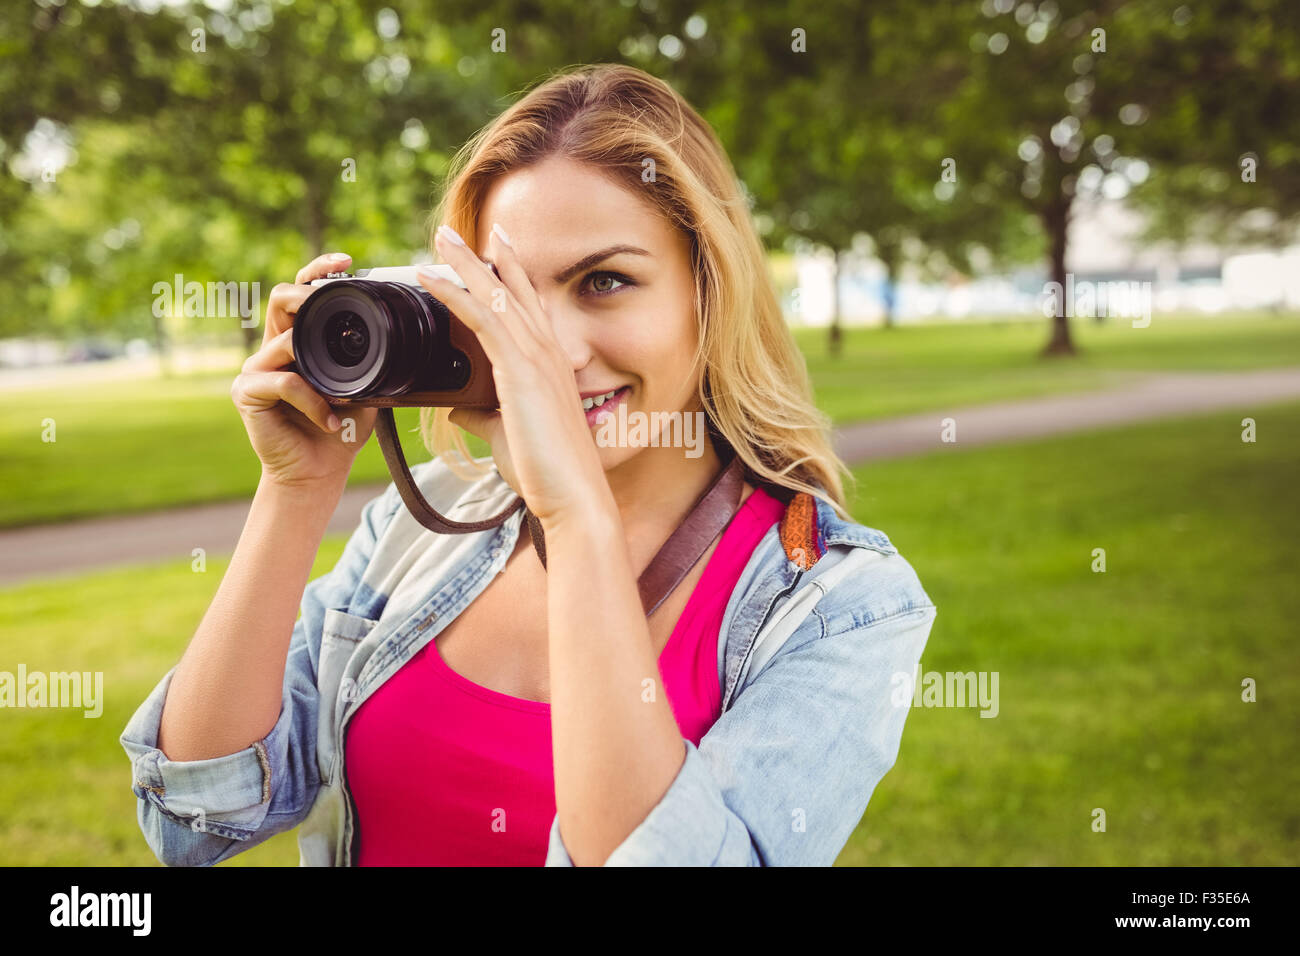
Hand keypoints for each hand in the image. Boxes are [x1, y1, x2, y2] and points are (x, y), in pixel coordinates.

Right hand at [230, 252, 378, 487]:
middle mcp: (274, 348)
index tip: (347, 262)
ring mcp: (256, 368)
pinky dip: (312, 401)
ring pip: (286, 341)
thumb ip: (370, 359)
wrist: (319, 471)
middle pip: (279, 298)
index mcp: (301, 340)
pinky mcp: (247, 392)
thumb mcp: (365, 386)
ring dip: (321, 371)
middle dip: (307, 294)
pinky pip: (284, 382)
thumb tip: (400, 337)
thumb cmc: (341, 429)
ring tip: (341, 400)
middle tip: (329, 302)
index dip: (319, 270)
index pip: (303, 292)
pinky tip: (329, 421)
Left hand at [418, 224, 610, 527]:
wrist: (573, 496)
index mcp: (551, 366)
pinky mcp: (519, 370)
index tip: (494, 247)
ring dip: (464, 263)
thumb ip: (482, 416)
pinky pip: (482, 318)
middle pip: (512, 291)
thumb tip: (457, 408)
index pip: (529, 308)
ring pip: (495, 296)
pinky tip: (430, 278)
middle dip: (484, 257)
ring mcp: (536, 359)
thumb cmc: (547, 473)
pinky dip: (454, 293)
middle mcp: (549, 353)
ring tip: (439, 237)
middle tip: (456, 232)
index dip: (512, 274)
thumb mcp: (506, 437)